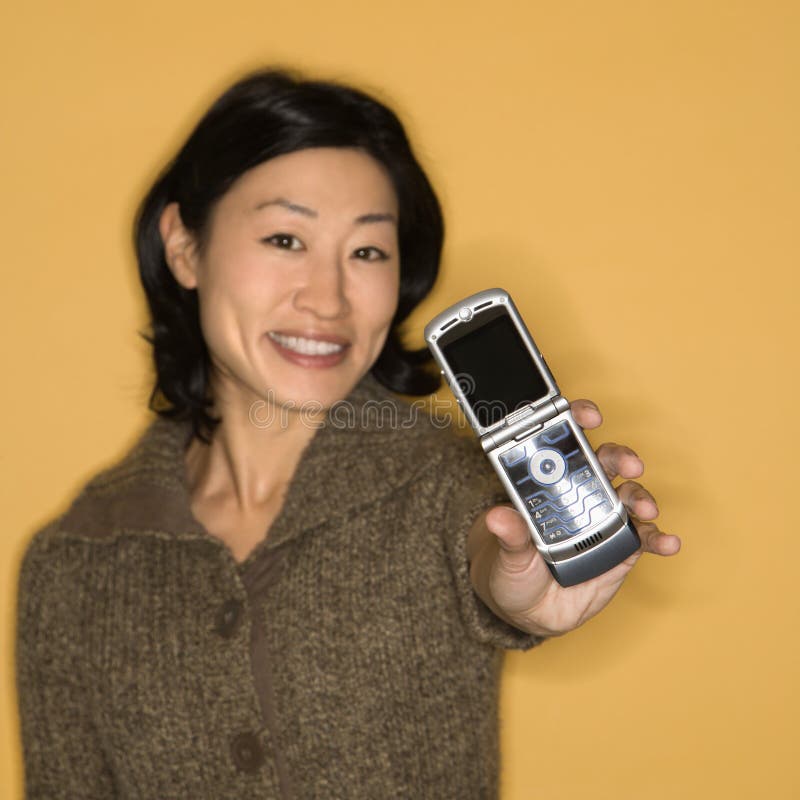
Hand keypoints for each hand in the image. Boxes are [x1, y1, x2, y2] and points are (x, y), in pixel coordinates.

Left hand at [466, 399, 680, 637]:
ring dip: (641, 496)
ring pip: (628, 495)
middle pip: (604, 462)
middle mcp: (579, 493)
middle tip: (630, 463)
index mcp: (547, 483)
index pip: (563, 441)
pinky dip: (660, 538)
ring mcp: (603, 518)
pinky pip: (646, 537)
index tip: (589, 415)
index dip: (577, 420)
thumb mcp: (506, 554)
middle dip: (620, 456)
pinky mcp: (622, 547)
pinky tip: (669, 543)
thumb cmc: (511, 569)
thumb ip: (509, 537)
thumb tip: (497, 517)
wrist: (529, 610)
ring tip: (646, 508)